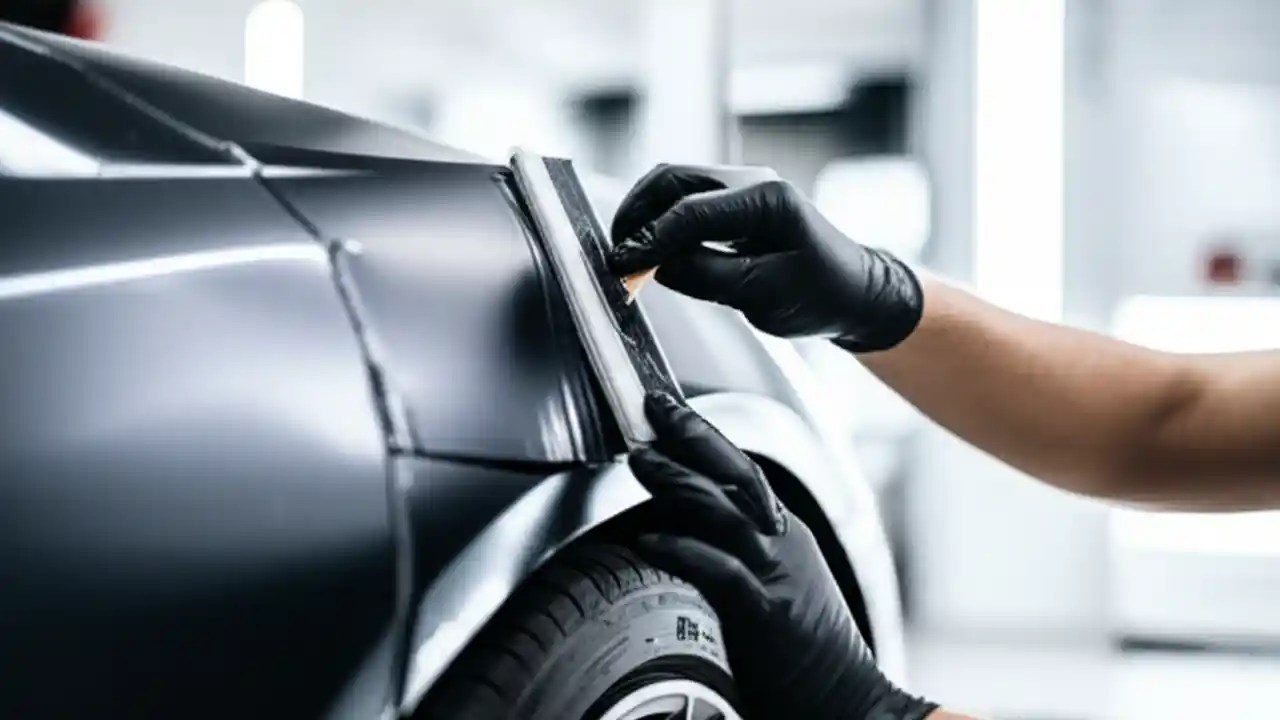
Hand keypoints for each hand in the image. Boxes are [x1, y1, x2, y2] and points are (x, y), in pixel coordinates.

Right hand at [609, 164, 922, 351]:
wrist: (856, 294)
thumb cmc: (821, 296)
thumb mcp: (762, 296)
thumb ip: (705, 276)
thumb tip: (656, 266)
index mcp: (766, 200)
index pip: (690, 212)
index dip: (649, 240)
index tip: (620, 264)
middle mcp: (752, 183)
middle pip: (673, 180)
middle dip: (635, 212)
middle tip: (613, 251)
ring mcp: (744, 190)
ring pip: (675, 186)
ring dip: (644, 213)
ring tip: (625, 251)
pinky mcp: (736, 205)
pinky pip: (687, 202)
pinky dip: (661, 220)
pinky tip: (649, 248)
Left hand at [632, 392, 936, 719]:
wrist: (852, 703)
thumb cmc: (805, 653)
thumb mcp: (775, 586)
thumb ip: (737, 551)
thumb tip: (679, 524)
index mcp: (785, 535)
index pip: (742, 468)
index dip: (702, 433)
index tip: (665, 408)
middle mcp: (784, 544)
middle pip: (739, 471)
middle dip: (693, 434)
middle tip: (651, 406)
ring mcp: (778, 576)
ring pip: (727, 510)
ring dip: (679, 481)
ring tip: (640, 460)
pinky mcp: (768, 614)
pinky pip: (723, 572)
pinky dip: (686, 550)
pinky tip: (652, 539)